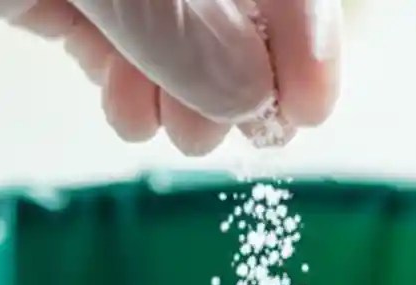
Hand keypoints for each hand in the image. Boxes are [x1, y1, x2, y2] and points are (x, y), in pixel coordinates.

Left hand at [17, 0, 341, 154]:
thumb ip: (163, 20)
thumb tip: (247, 90)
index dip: (300, 21)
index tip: (310, 103)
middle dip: (246, 62)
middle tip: (252, 134)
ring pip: (166, 15)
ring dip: (190, 85)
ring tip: (187, 139)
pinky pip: (105, 28)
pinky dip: (129, 79)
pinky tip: (132, 118)